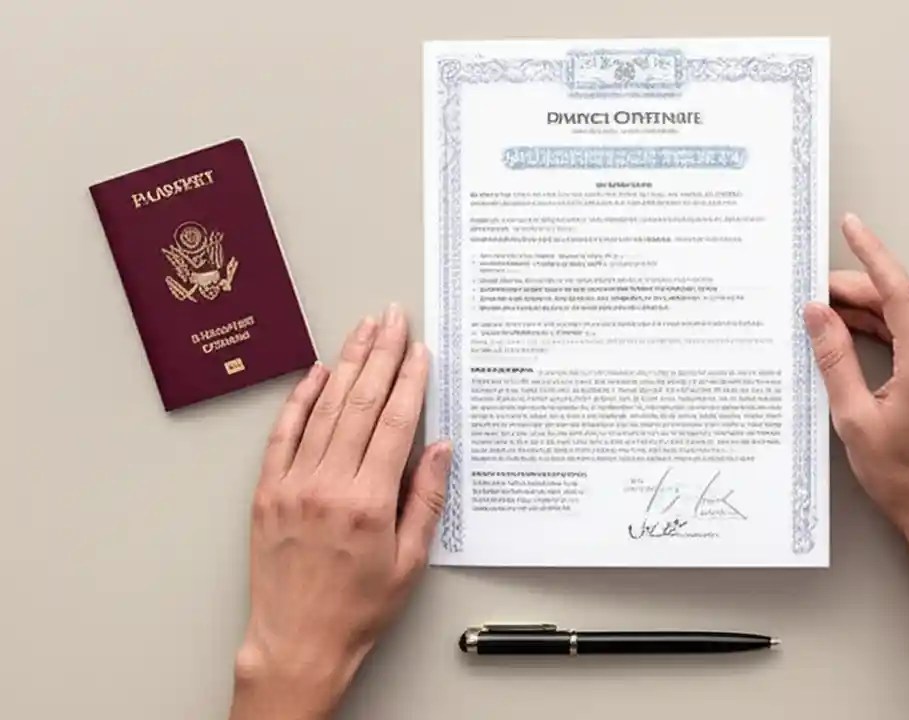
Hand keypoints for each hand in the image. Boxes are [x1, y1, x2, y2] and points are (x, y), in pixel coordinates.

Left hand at [230, 304, 451, 719]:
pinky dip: (301, 398)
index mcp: (369, 502)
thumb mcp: (410, 561)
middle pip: (360, 402)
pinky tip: (317, 372)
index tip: (420, 350)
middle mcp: (328, 484)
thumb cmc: (356, 609)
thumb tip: (438, 448)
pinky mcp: (267, 491)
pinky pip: (284, 432)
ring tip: (363, 330)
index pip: (394, 423)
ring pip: (324, 408)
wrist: (297, 641)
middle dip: (380, 354)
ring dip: (346, 363)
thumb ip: (425, 499)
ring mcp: (293, 484)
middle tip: (393, 318)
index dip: (410, 380)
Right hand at [804, 214, 908, 541]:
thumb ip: (834, 358)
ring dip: (861, 308)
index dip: (871, 253)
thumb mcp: (855, 417)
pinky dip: (875, 326)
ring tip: (817, 310)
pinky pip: (907, 332)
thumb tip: (817, 314)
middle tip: (807, 290)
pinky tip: (843, 330)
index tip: (852, 226)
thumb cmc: (904, 475)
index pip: (898, 289)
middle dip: (852, 288)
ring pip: (900, 313)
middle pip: (896, 298)